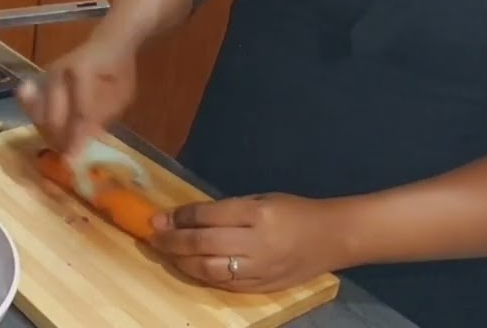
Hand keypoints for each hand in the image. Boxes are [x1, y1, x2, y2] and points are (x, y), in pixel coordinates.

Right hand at [16, 39, 136, 157]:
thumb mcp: (120, 97)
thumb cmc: (118, 73)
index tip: (72, 162)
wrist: (107, 44)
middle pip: (53, 115)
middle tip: (68, 157)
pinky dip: (40, 122)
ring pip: (39, 113)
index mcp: (81, 71)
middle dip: (59, 139)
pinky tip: (51, 132)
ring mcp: (45, 75)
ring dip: (49, 133)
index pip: (79, 112)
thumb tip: (84, 143)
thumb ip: (102, 116)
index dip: (76, 138)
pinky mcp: (39, 80)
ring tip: (62, 146)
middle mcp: (57, 72)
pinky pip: (33, 106)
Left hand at [147, 193, 350, 292]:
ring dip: (182, 261)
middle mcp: (256, 242)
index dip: (178, 217)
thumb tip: (184, 217)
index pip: (207, 216)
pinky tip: (189, 268)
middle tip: (153, 236)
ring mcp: (260, 268)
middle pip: (203, 243)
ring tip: (166, 253)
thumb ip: (225, 210)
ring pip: (209, 269)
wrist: (333, 237)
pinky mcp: (263, 287)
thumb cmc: (293, 211)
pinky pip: (225, 284)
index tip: (158, 217)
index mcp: (256, 213)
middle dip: (172, 241)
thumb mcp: (260, 199)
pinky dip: (202, 276)